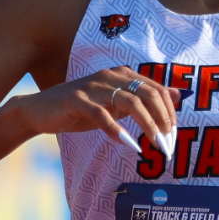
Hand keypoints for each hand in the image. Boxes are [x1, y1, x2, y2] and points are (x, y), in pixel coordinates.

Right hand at [9, 67, 178, 155]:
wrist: (41, 111)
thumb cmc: (81, 109)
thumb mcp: (116, 105)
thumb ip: (143, 100)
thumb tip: (177, 95)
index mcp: (122, 74)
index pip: (156, 89)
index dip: (169, 112)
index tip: (173, 134)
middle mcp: (110, 76)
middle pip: (147, 94)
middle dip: (162, 119)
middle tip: (168, 143)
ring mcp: (93, 86)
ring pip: (130, 102)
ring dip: (146, 125)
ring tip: (154, 144)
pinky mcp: (77, 100)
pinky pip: (102, 115)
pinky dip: (117, 130)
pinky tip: (128, 144)